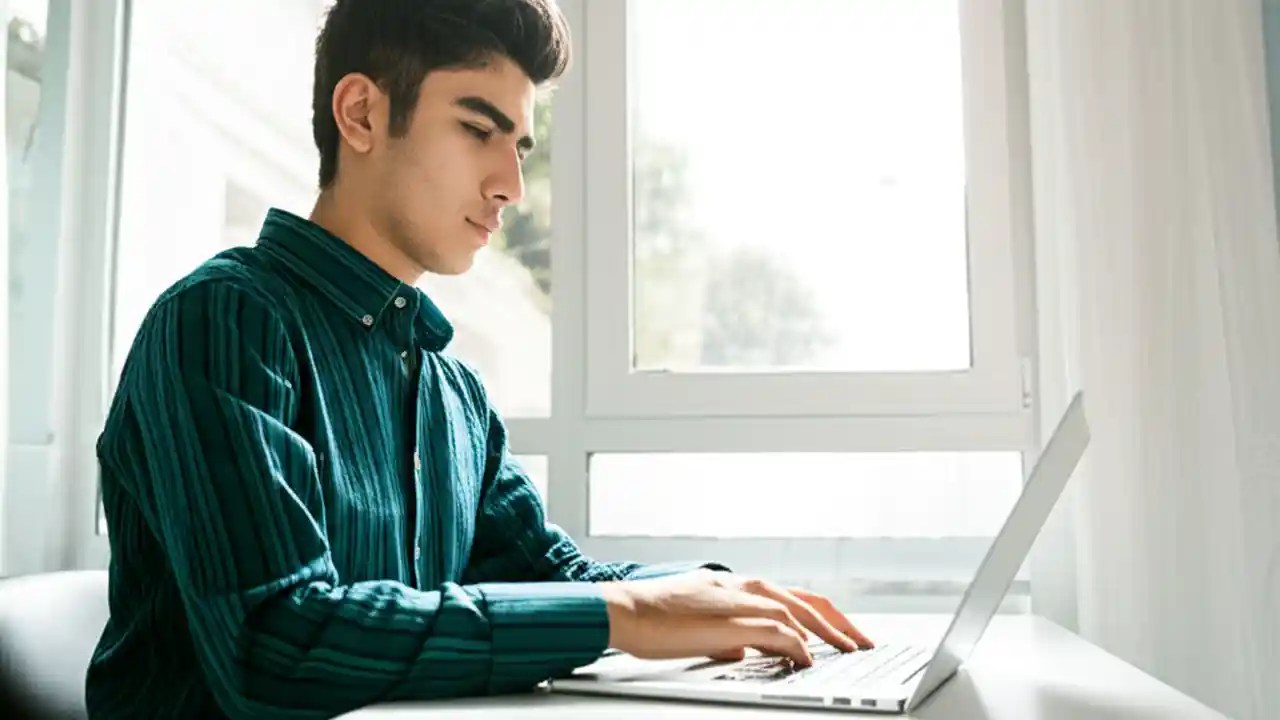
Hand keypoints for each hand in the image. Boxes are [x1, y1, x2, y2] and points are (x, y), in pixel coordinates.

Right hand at [598, 569, 873, 666]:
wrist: (625, 609)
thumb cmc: (654, 617)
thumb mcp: (700, 622)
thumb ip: (728, 633)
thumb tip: (745, 652)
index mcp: (739, 585)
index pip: (795, 597)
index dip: (825, 615)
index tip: (844, 633)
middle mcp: (745, 586)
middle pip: (807, 601)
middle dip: (840, 624)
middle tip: (863, 643)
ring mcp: (739, 601)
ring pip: (798, 614)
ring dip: (827, 635)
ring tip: (847, 653)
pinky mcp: (731, 620)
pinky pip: (777, 632)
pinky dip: (798, 645)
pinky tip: (808, 659)